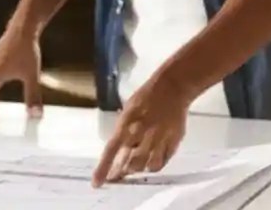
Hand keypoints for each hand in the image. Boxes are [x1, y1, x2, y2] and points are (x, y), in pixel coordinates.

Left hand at [92, 71, 190, 186]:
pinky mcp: (173, 141)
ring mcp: (160, 139)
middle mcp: (143, 133)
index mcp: (128, 123)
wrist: (172, 88)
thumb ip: (123, 130)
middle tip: (118, 174)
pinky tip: (151, 161)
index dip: (103, 168)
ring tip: (135, 166)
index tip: (97, 182)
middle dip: (122, 172)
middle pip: (131, 164)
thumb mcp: (128, 109)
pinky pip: (163, 161)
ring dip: (139, 169)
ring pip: (148, 166)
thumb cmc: (147, 96)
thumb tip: (118, 149)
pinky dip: (155, 165)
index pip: (111, 149)